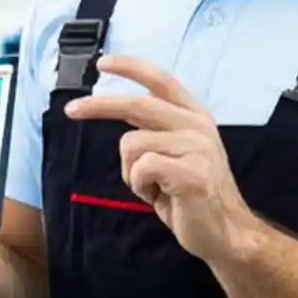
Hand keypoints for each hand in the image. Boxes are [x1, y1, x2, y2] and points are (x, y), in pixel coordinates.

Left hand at [64, 55, 255, 263]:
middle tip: (71, 110)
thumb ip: (155, 128)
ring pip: (133, 143)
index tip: (103, 63)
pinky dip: (140, 186)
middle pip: (138, 104)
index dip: (131, 67)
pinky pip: (142, 167)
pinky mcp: (191, 172)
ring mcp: (197, 147)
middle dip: (99, 105)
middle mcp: (197, 125)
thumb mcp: (176, 152)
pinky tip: (158, 196)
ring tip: (152, 188)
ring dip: (131, 171)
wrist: (225, 233)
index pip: (161, 80)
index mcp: (195, 116)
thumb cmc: (192, 195)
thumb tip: (120, 108)